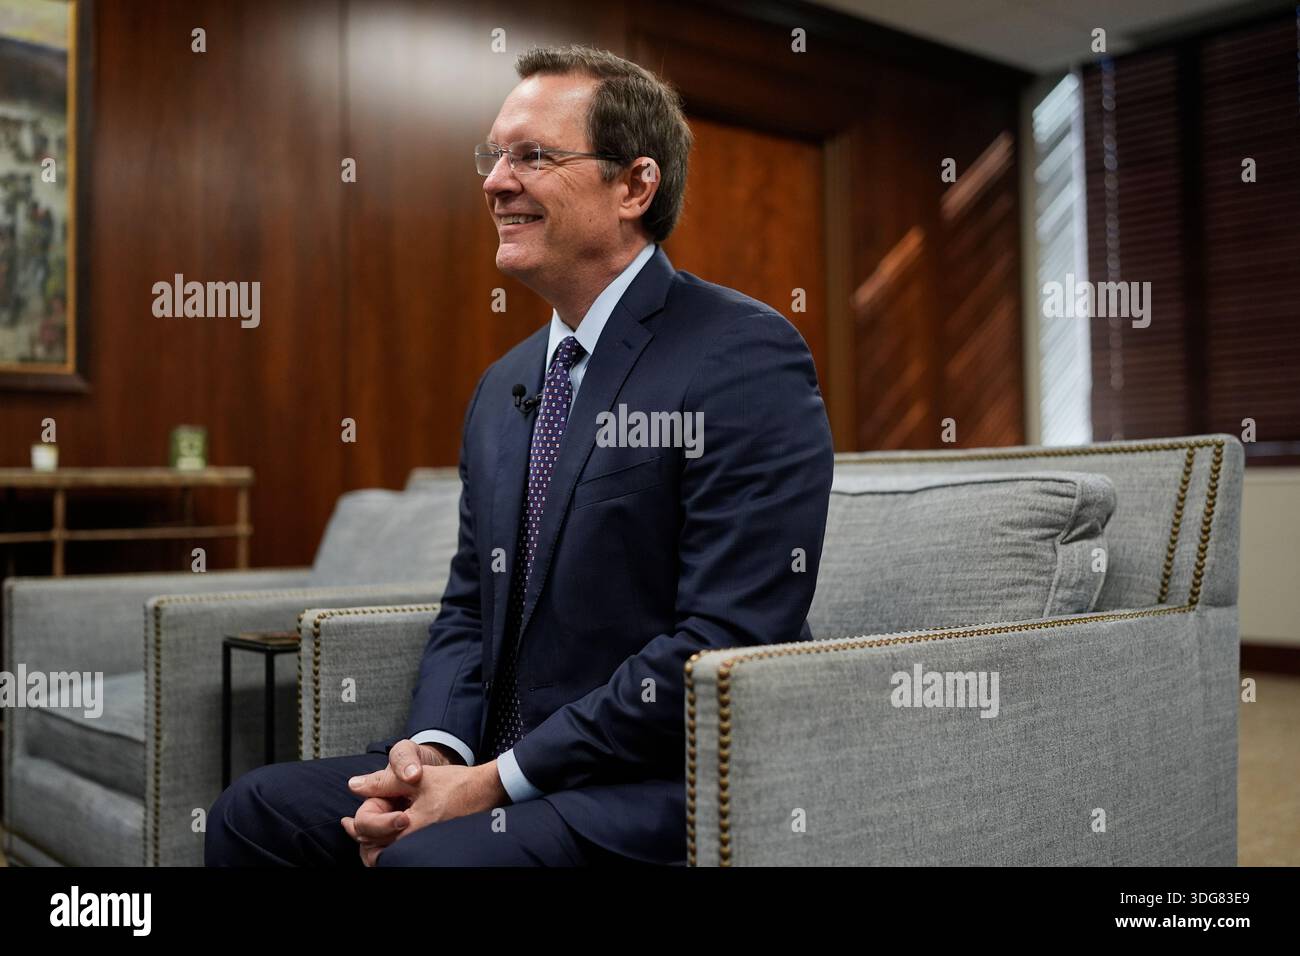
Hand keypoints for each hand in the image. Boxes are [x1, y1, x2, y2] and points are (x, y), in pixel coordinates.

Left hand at [343, 758, 509, 865]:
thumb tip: (354, 785)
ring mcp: (423, 846)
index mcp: (409, 826)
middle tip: (349, 824)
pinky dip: (387, 846)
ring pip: (385, 856)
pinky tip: (386, 833)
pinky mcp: (429, 846)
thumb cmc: (456, 784)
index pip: (368, 830)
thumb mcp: (416, 777)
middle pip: (373, 850)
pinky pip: (400, 854)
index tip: (354, 812)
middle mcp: (415, 842)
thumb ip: (384, 781)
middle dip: (361, 834)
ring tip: (363, 830)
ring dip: (372, 843)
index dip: (360, 819)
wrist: (487, 791)